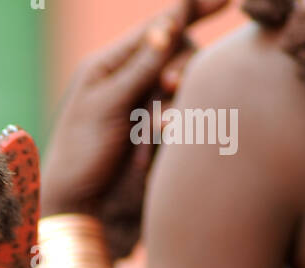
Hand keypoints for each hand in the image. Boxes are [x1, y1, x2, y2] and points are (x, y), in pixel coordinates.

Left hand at [41, 0, 229, 258]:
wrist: (84, 210)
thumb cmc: (80, 155)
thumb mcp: (106, 104)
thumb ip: (141, 65)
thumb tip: (170, 21)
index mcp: (113, 65)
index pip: (159, 28)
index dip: (191, 11)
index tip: (224, 0)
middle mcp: (136, 82)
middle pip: (181, 54)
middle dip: (179, 67)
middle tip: (168, 85)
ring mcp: (152, 110)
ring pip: (188, 89)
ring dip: (174, 103)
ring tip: (153, 130)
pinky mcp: (165, 138)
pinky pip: (186, 120)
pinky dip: (175, 128)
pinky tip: (155, 145)